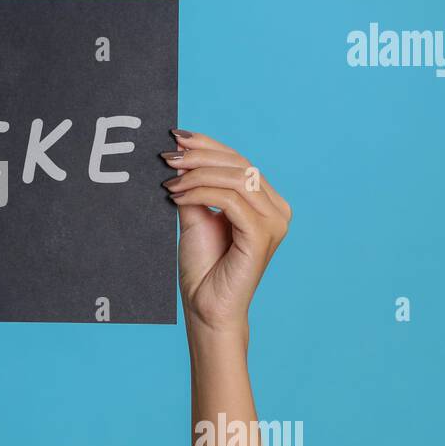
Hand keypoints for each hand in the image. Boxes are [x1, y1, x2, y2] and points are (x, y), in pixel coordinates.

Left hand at [161, 130, 290, 336]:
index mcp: (267, 202)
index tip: (176, 137)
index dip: (208, 144)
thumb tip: (179, 155)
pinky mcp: (262, 235)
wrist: (206, 308)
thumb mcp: (196, 217)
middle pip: (239, 164)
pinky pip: (230, 200)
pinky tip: (177, 198)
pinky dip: (200, 193)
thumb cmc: (204, 268)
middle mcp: (277, 210)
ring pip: (236, 178)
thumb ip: (195, 188)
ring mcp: (274, 223)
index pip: (239, 161)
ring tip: (169, 182)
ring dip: (197, 175)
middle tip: (167, 156)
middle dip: (199, 155)